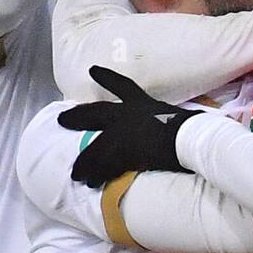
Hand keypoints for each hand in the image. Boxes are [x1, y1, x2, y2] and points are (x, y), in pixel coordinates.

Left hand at [57, 66, 203, 187]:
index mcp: (142, 103)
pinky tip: (91, 182)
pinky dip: (97, 174)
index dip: (107, 77)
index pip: (123, 86)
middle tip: (62, 119)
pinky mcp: (121, 154)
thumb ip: (169, 121)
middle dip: (77, 116)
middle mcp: (127, 115)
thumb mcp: (177, 118)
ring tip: (77, 174)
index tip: (92, 69)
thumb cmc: (190, 127)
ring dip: (85, 161)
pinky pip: (104, 166)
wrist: (187, 139)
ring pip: (95, 147)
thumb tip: (183, 127)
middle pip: (95, 114)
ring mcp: (121, 134)